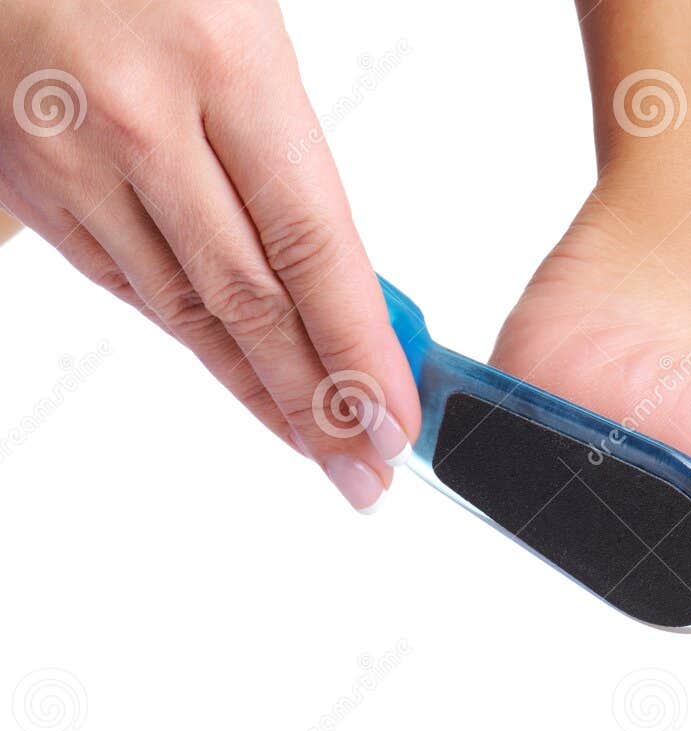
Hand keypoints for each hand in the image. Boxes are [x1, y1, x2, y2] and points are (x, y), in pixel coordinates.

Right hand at [0, 0, 415, 510]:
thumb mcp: (251, 33)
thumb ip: (294, 153)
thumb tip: (351, 282)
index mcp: (223, 66)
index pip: (311, 245)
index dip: (357, 348)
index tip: (396, 417)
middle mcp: (139, 122)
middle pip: (248, 299)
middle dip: (318, 402)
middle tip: (368, 469)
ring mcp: (70, 159)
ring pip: (182, 310)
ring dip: (260, 392)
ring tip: (320, 448)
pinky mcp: (29, 187)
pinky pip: (127, 286)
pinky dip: (194, 344)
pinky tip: (243, 384)